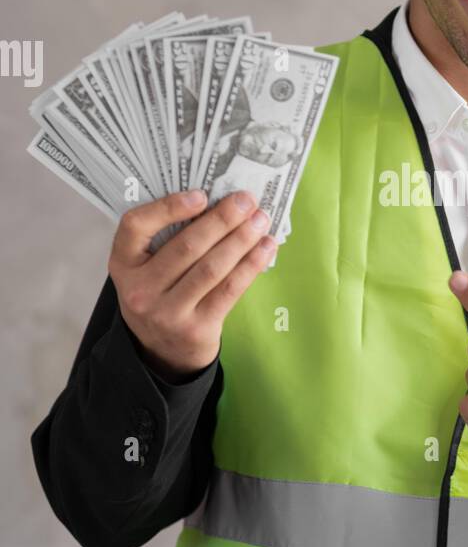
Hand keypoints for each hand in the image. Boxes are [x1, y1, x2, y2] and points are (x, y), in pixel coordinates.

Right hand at [108, 189, 275, 377]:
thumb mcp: (148, 269)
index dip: (168, 207)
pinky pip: (229, 290)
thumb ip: (168, 239)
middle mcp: (140, 290)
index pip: (135, 226)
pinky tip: (266, 248)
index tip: (201, 195)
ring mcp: (167, 313)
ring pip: (211, 268)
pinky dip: (251, 265)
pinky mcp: (196, 329)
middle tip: (247, 200)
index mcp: (123, 265)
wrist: (164, 351)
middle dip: (222, 220)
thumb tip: (220, 203)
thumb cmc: (162, 294)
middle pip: (186, 247)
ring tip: (260, 221)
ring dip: (241, 240)